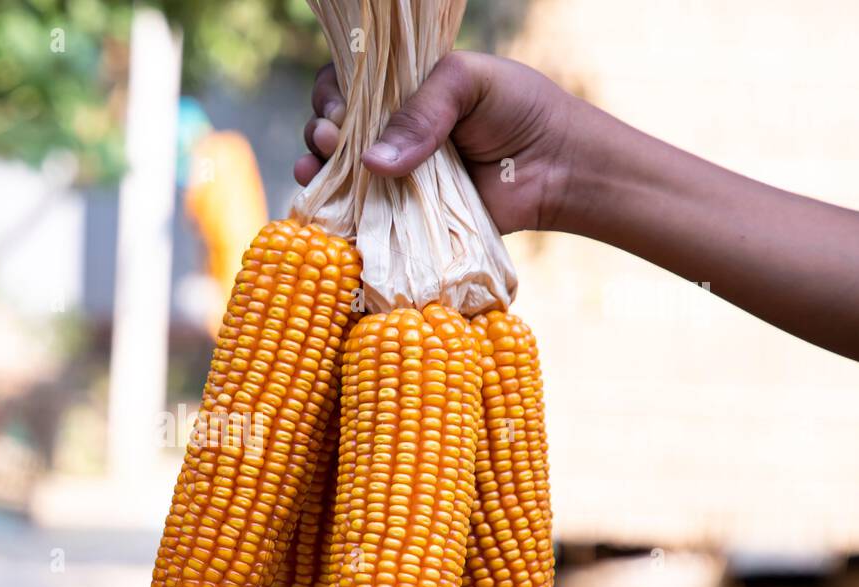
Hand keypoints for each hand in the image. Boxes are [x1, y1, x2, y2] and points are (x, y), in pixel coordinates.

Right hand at [297, 51, 578, 234]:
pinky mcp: (403, 217)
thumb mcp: (468, 84)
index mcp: (403, 90)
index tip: (337, 108)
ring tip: (314, 169)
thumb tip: (371, 163)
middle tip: (330, 139)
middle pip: (331, 129)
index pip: (347, 85)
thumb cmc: (520, 110)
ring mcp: (393, 176)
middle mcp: (391, 132)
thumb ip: (422, 112)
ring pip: (336, 173)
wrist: (557, 168)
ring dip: (315, 170)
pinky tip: (321, 207)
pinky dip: (334, 215)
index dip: (330, 94)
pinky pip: (360, 217)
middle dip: (319, 132)